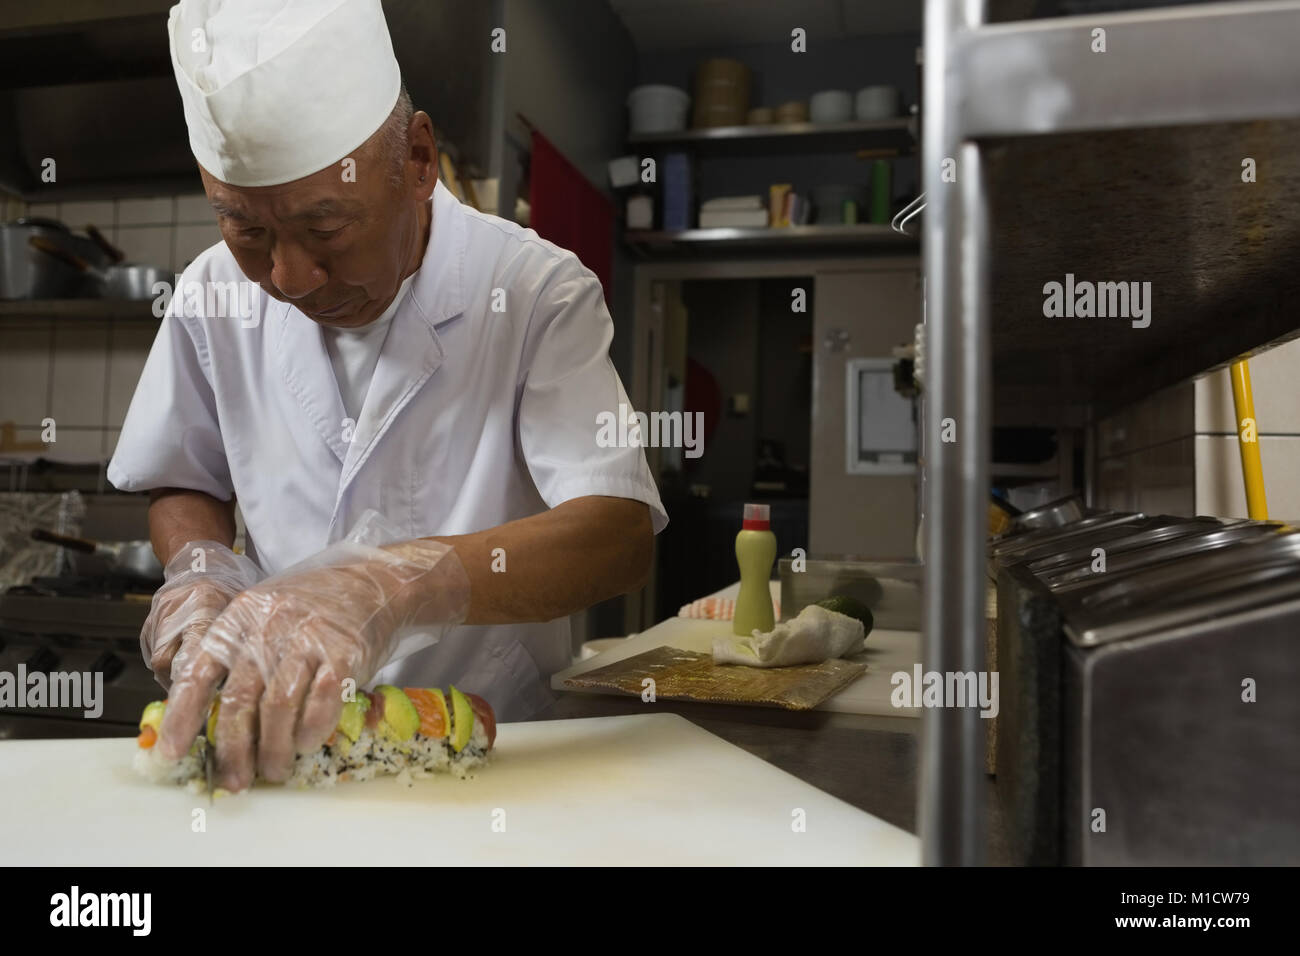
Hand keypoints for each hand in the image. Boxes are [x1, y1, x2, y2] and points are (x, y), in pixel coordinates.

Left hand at [157, 534, 469, 790]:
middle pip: (239, 699)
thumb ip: (239, 655)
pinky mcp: (344, 653)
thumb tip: (211, 717)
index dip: (183, 716)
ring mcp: (308, 639)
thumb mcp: (265, 617)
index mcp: (240, 619)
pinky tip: (307, 744)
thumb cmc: (313, 607)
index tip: (174, 753)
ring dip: (274, 749)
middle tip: (234, 781)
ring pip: (278, 707)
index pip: (200, 671)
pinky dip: (311, 730)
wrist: (373, 582)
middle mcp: (269, 627)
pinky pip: (321, 702)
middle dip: (233, 749)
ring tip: (274, 769)